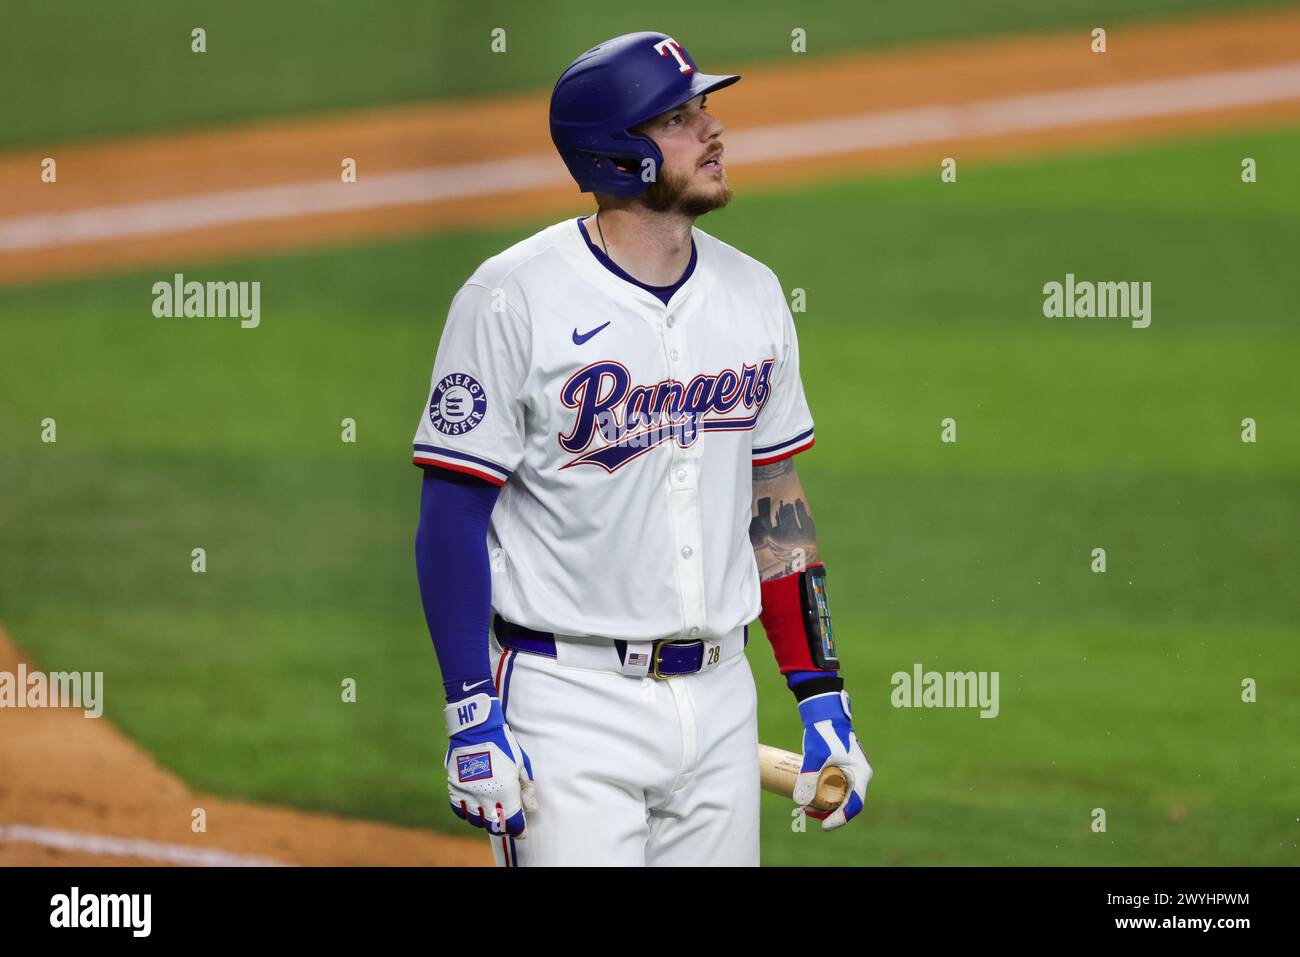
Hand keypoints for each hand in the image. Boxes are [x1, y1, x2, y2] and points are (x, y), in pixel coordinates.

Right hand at [443, 692, 536, 836]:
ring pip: (476, 821)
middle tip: (506, 821)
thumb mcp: (520, 763)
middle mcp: (486, 797)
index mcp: (505, 792)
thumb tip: (531, 808)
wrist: (475, 728)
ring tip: (490, 811)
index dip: (519, 830)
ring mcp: (468, 794)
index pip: (513, 823)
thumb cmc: (502, 744)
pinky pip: (459, 810)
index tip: (522, 831)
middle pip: (494, 826)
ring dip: (485, 820)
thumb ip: (526, 788)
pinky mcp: (454, 788)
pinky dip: (467, 813)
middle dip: (503, 827)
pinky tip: (474, 806)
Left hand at [794, 689, 871, 829]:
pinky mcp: (839, 770)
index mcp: (860, 773)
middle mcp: (858, 776)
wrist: (824, 713)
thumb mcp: (816, 754)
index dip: (841, 818)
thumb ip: (808, 775)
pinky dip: (822, 796)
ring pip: (838, 797)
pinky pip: (833, 789)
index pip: (855, 804)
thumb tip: (800, 800)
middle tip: (806, 814)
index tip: (825, 826)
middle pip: (846, 803)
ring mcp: (849, 773)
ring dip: (823, 805)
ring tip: (803, 808)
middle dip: (828, 813)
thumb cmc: (824, 731)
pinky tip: (807, 799)